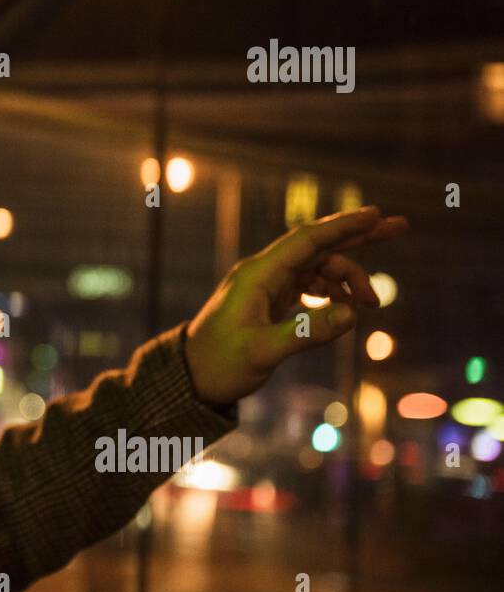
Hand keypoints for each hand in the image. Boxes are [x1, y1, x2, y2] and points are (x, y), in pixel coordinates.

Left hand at [183, 205, 409, 404]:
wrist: (191, 377)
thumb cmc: (220, 364)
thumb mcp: (263, 353)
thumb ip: (306, 334)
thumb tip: (352, 316)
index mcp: (258, 275)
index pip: (307, 241)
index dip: (343, 227)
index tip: (376, 215)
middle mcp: (263, 273)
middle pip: (318, 246)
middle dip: (358, 237)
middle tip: (400, 227)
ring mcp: (267, 286)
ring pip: (318, 268)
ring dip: (348, 279)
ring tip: (372, 303)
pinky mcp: (270, 301)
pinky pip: (309, 286)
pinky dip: (332, 293)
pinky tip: (347, 309)